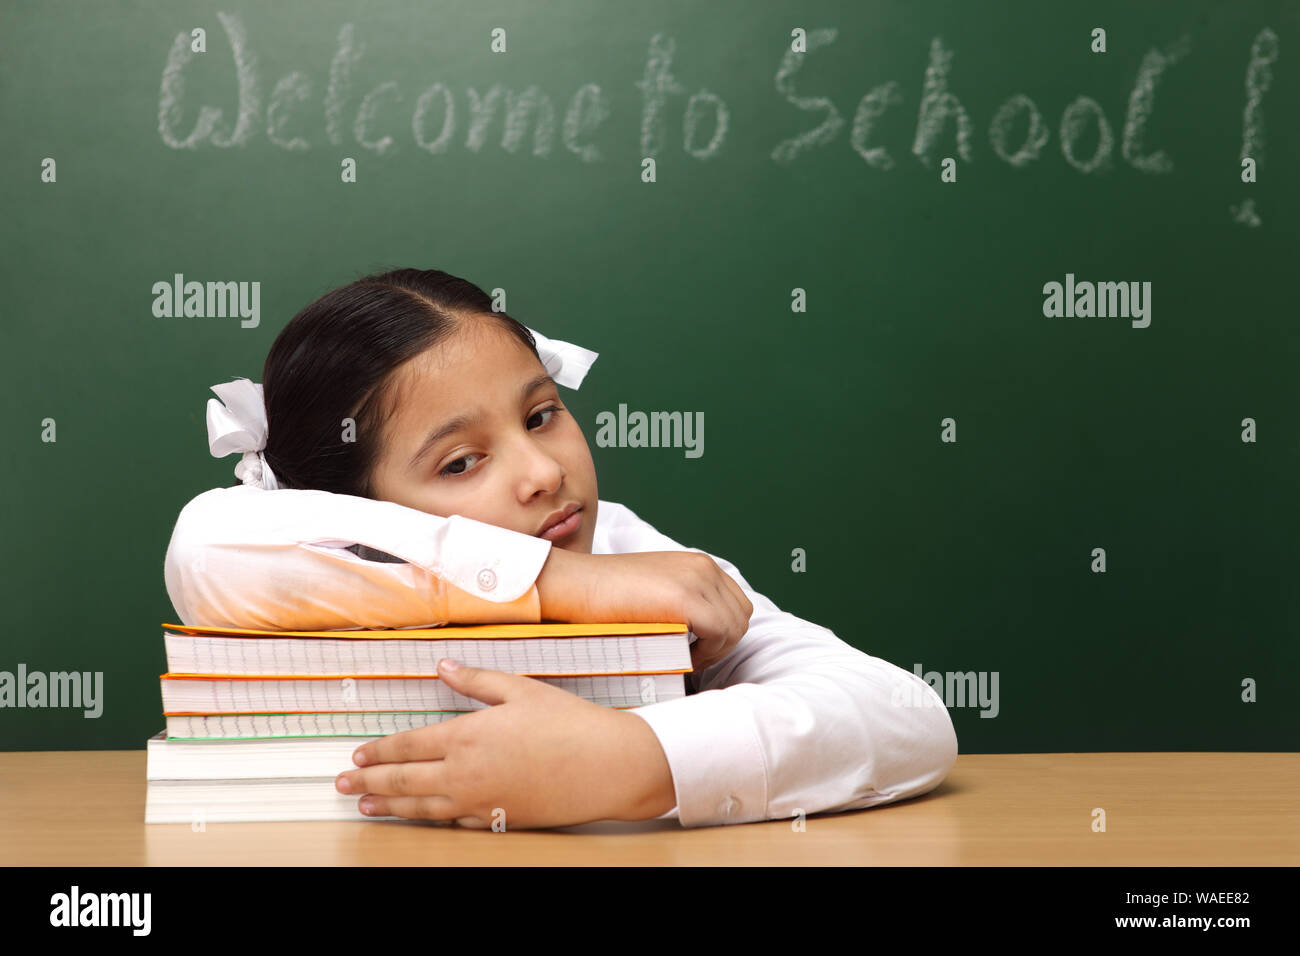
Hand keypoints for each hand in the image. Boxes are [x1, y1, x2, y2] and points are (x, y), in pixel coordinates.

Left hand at [335, 658, 675, 828]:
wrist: (607, 766)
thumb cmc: (569, 723)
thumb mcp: (520, 689)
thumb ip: (475, 680)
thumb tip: (442, 666)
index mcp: (467, 737)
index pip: (408, 745)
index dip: (380, 752)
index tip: (359, 755)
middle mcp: (465, 774)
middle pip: (404, 782)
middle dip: (370, 783)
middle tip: (344, 785)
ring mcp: (481, 802)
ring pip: (423, 808)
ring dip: (391, 808)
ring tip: (368, 807)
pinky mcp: (499, 821)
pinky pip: (456, 823)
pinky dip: (434, 820)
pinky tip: (425, 819)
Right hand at [539, 549, 753, 670]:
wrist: (574, 585)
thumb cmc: (605, 595)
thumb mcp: (655, 590)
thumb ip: (683, 601)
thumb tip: (703, 634)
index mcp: (698, 563)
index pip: (736, 603)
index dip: (723, 632)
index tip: (698, 649)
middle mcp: (703, 566)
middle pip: (741, 615)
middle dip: (722, 643)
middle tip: (693, 659)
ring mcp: (696, 580)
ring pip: (735, 628)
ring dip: (715, 651)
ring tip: (685, 659)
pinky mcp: (685, 599)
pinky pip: (719, 634)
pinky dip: (706, 653)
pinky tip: (682, 658)